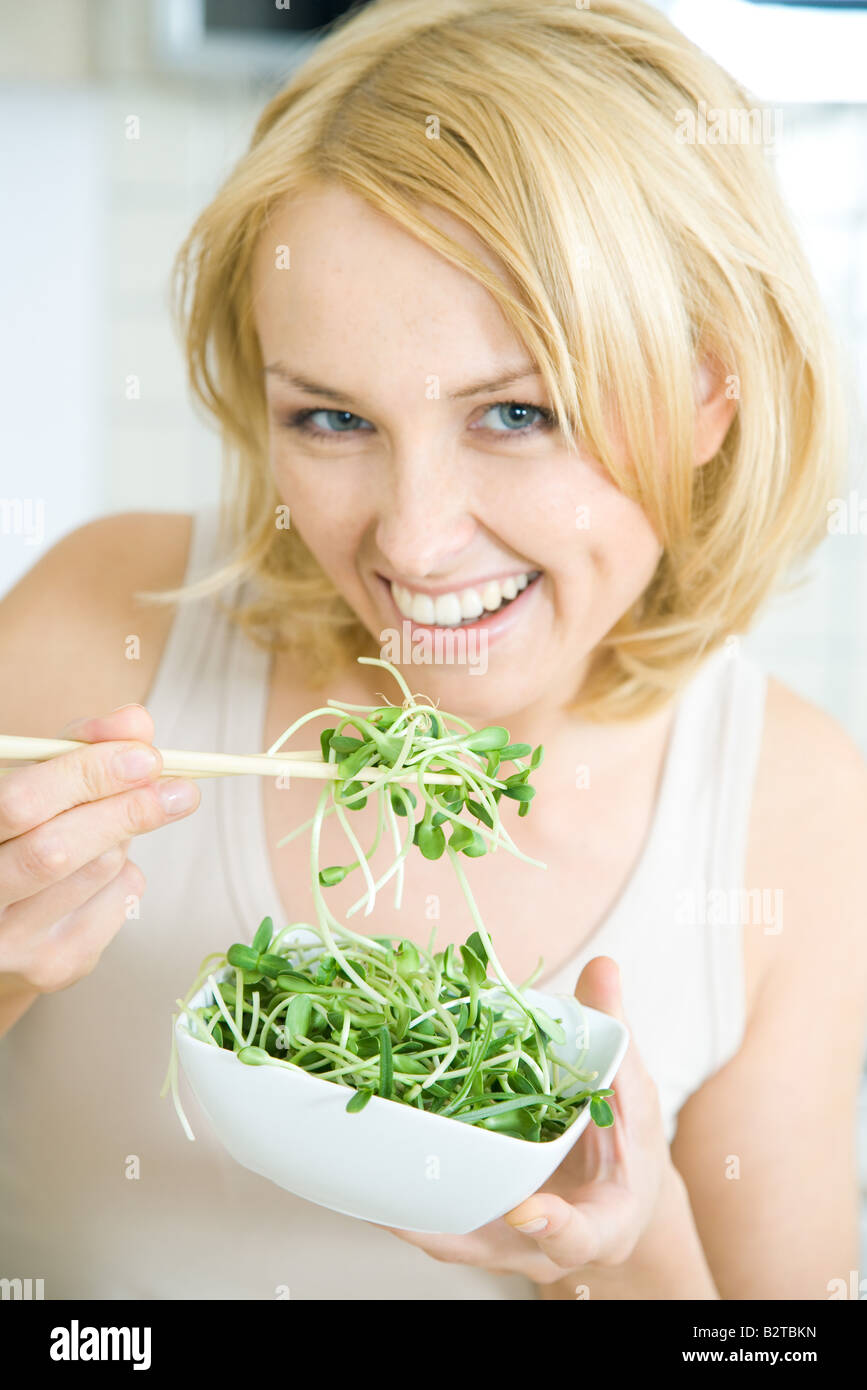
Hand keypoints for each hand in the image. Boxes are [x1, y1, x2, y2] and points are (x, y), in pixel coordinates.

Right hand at [0, 704, 199, 1002]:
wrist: (5, 923)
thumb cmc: (23, 834)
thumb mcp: (38, 781)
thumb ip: (81, 746)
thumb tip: (136, 723)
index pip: (22, 804)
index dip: (88, 775)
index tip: (144, 757)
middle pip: (59, 850)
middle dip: (127, 811)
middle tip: (180, 790)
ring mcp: (13, 942)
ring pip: (100, 871)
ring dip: (125, 837)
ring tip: (115, 826)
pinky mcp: (55, 966)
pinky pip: (120, 901)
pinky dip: (128, 873)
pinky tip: (101, 873)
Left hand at [377, 956, 670, 1284]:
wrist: (612, 1189)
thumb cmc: (626, 1144)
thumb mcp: (632, 1092)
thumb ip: (614, 1039)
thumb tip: (603, 968)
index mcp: (602, 1224)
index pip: (579, 1237)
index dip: (554, 1226)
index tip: (526, 1208)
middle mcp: (545, 1248)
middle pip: (497, 1247)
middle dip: (453, 1219)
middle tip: (414, 1181)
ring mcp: (503, 1245)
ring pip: (453, 1238)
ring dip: (414, 1208)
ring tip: (374, 1169)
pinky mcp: (471, 1228)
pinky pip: (435, 1217)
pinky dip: (406, 1193)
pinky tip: (373, 1157)